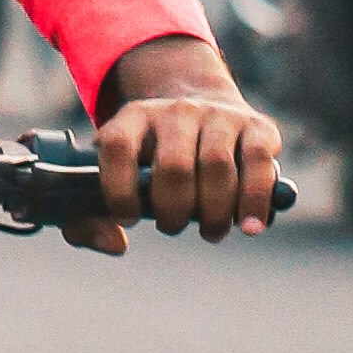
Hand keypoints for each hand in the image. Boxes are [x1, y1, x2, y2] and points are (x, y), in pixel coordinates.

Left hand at [86, 30, 281, 246]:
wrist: (206, 108)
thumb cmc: (155, 158)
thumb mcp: (119, 171)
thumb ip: (94, 215)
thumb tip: (116, 244)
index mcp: (134, 117)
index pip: (117, 146)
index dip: (118, 189)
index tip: (128, 219)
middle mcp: (176, 110)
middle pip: (174, 166)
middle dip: (174, 211)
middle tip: (173, 226)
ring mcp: (219, 115)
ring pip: (216, 166)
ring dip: (214, 213)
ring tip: (211, 232)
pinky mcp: (257, 126)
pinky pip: (258, 164)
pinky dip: (254, 200)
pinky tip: (249, 226)